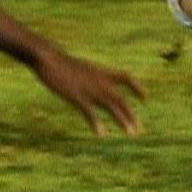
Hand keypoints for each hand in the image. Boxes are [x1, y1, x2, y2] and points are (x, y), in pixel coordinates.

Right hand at [30, 48, 144, 135]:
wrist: (47, 57)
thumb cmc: (60, 62)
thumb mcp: (79, 68)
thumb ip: (88, 76)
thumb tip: (91, 82)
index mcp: (100, 72)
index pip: (125, 77)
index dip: (137, 87)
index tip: (145, 98)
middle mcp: (98, 81)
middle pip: (121, 98)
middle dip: (131, 114)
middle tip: (139, 130)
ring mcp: (88, 89)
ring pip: (112, 106)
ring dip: (123, 120)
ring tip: (131, 133)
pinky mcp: (76, 97)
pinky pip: (90, 112)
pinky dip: (96, 122)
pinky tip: (101, 134)